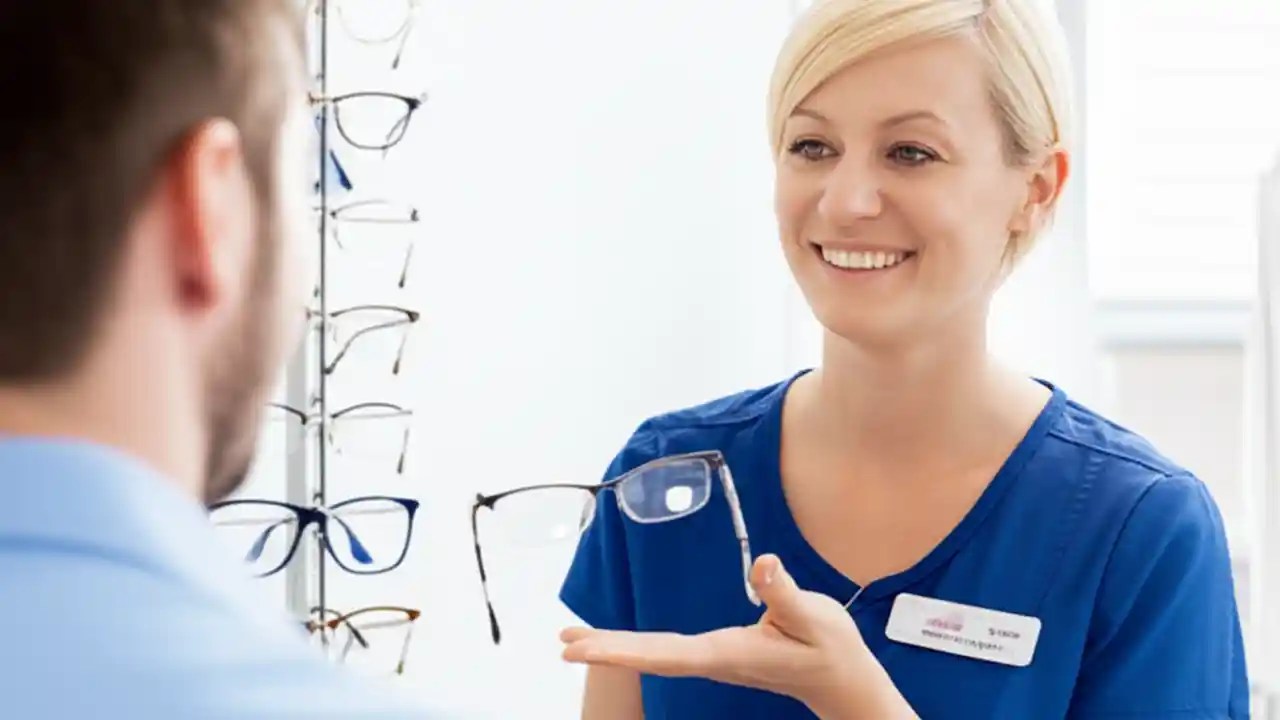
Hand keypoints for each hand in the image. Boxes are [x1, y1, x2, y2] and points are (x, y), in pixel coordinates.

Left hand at [559, 554, 916, 719]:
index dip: (622, 649)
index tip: (582, 647)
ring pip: (655, 655)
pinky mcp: (719, 654)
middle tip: (563, 642)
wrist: (844, 681)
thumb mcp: (814, 616)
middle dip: (605, 649)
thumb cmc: (830, 651)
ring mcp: (714, 660)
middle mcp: (715, 660)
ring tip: (574, 639)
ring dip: (615, 647)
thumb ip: (784, 592)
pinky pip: (667, 651)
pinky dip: (636, 645)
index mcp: (729, 653)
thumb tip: (763, 564)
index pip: (665, 653)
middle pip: (650, 656)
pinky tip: (620, 641)